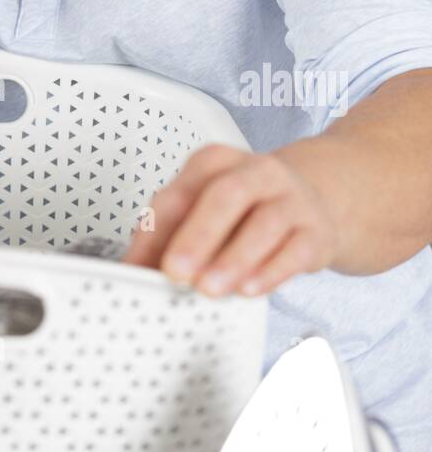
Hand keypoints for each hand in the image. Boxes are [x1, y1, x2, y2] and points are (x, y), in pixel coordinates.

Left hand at [122, 144, 339, 295]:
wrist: (313, 203)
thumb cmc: (246, 210)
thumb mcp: (205, 211)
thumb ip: (169, 237)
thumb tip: (135, 271)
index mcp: (215, 162)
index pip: (181, 192)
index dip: (156, 231)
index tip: (139, 266)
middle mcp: (256, 171)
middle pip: (225, 195)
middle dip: (197, 236)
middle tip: (174, 273)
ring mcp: (290, 198)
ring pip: (264, 222)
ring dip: (234, 258)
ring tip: (209, 288)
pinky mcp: (316, 230)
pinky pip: (295, 250)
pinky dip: (270, 272)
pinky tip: (249, 289)